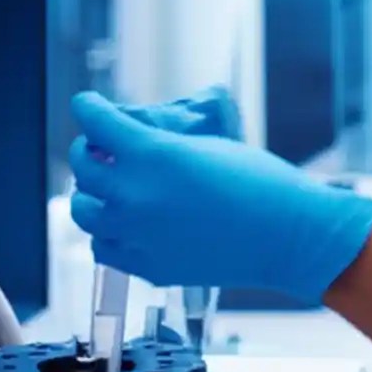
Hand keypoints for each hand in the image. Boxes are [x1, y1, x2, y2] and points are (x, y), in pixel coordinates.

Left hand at [67, 92, 371, 304]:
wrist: (288, 236)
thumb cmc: (261, 184)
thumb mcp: (208, 146)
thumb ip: (162, 144)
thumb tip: (133, 143)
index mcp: (152, 154)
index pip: (95, 121)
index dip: (89, 107)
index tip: (88, 105)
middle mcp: (134, 195)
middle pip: (83, 165)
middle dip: (89, 149)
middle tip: (102, 147)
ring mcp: (137, 235)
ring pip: (83, 210)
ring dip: (93, 193)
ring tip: (110, 189)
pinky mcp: (147, 266)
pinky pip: (104, 246)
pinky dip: (108, 232)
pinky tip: (126, 223)